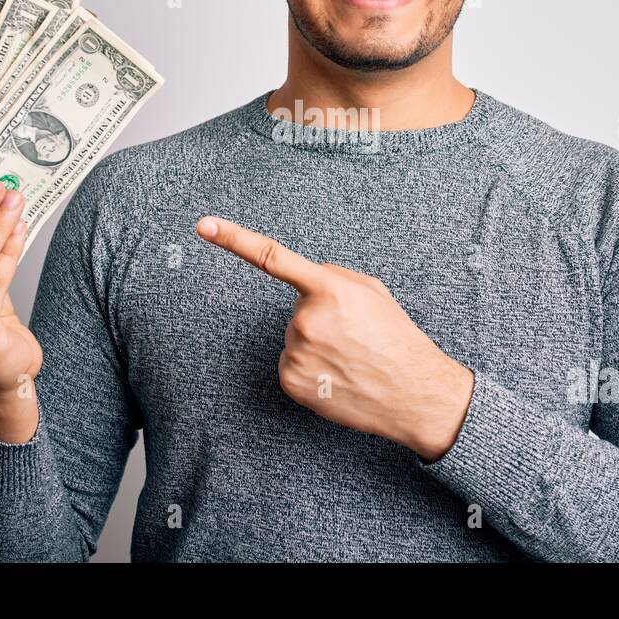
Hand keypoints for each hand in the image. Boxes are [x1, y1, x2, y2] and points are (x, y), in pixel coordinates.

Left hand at [195, 215, 473, 461]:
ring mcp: (295, 351)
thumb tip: (303, 280)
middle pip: (297, 310)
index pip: (272, 256)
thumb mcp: (372, 291)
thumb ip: (331, 277)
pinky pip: (291, 364)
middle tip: (354, 337)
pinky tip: (337, 376)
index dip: (234, 238)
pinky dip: (310, 369)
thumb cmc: (395, 338)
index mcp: (328, 288)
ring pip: (294, 339)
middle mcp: (305, 318)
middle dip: (320, 319)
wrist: (414, 393)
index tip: (205, 225)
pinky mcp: (290, 380)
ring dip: (316, 346)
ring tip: (350, 359)